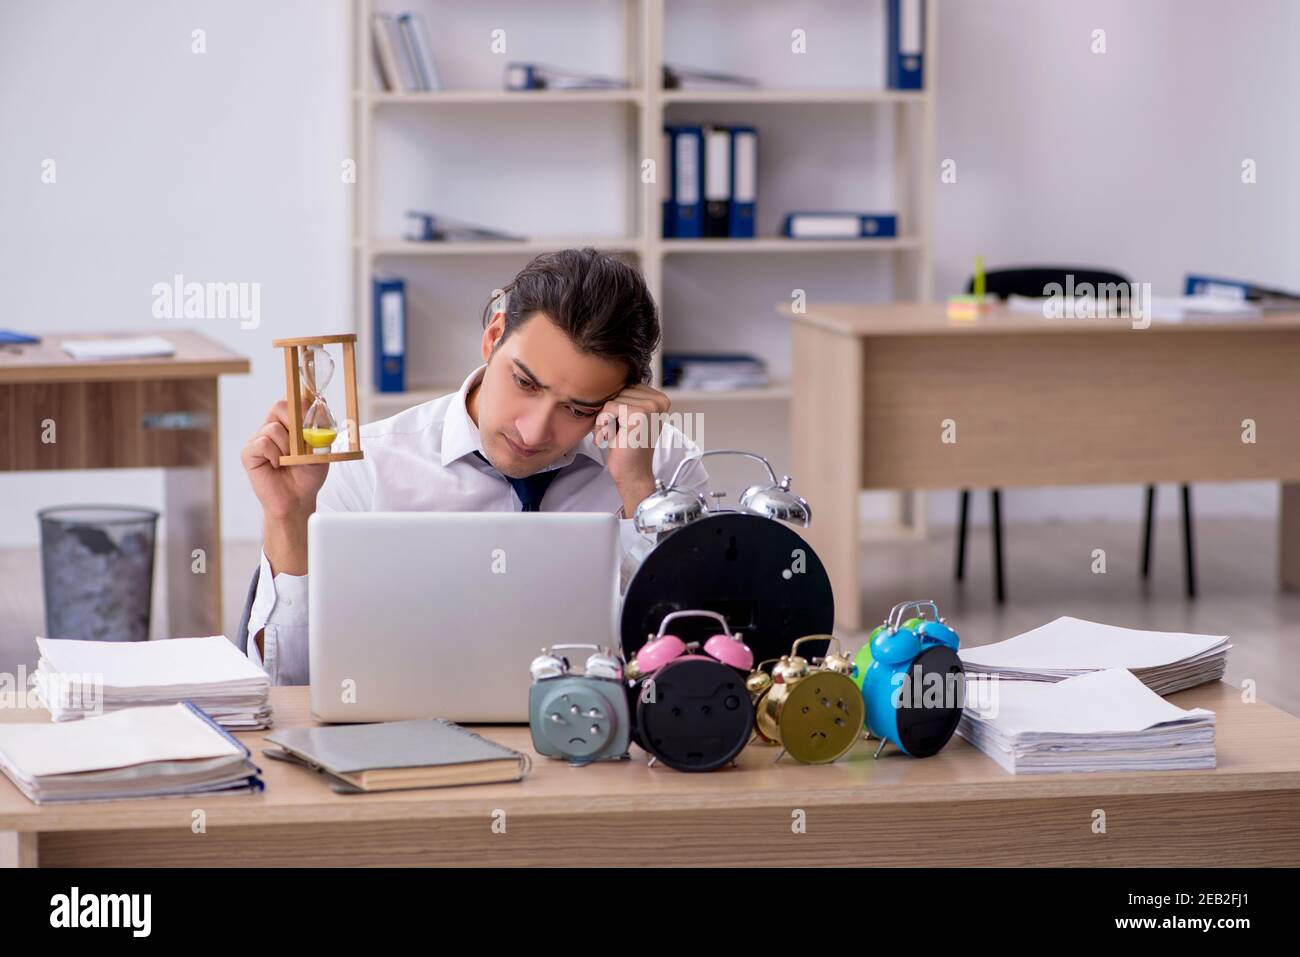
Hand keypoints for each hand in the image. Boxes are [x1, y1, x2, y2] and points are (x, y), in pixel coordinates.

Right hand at [241, 399, 328, 521]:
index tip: (315, 415)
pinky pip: (263, 443)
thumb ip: (321, 426)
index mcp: (289, 422)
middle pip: (280, 405)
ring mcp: (258, 438)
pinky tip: (277, 465)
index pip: (293, 398)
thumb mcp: (322, 448)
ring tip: (290, 461)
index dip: (304, 403)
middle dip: (297, 424)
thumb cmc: (308, 473)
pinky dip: (275, 455)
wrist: (298, 499)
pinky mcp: (248, 452)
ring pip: (274, 428)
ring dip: (289, 447)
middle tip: (304, 444)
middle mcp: (272, 426)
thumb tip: (320, 402)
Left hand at [594, 384, 668, 514]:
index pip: (626, 386)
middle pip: (619, 391)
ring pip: (612, 399)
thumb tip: (611, 378)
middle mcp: (659, 401)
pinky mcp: (638, 414)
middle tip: (618, 433)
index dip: (617, 406)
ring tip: (616, 436)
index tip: (624, 426)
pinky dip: (603, 424)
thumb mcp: (631, 416)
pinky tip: (611, 437)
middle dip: (610, 412)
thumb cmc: (627, 446)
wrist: (632, 473)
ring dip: (606, 420)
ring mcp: (650, 407)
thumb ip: (628, 397)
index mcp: (660, 399)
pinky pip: (608, 407)